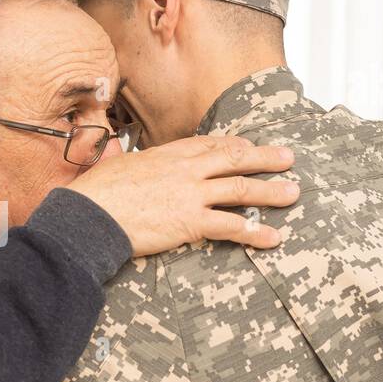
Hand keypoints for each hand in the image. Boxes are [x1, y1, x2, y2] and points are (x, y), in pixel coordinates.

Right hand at [67, 135, 298, 256]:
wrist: (89, 214)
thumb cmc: (96, 193)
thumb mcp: (121, 167)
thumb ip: (139, 167)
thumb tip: (136, 169)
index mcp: (167, 154)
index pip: (209, 144)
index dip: (234, 145)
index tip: (250, 146)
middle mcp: (185, 169)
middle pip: (233, 159)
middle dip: (265, 158)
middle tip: (288, 159)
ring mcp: (191, 194)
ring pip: (240, 189)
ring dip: (270, 191)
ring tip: (293, 194)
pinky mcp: (191, 222)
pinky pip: (231, 226)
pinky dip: (254, 232)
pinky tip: (272, 237)